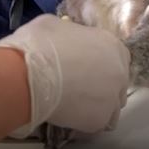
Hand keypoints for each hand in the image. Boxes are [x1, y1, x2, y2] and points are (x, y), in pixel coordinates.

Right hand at [0, 14, 131, 135]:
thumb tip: (64, 41)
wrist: (29, 74)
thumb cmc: (41, 44)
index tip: (86, 67)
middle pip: (117, 83)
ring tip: (73, 103)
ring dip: (97, 105)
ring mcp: (112, 98)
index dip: (101, 63)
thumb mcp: (56, 26)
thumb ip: (71, 35)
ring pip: (111, 107)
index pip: (117, 57)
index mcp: (112, 45)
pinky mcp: (99, 120)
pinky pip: (97, 123)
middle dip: (101, 85)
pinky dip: (84, 120)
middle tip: (78, 86)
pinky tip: (68, 114)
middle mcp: (120, 72)